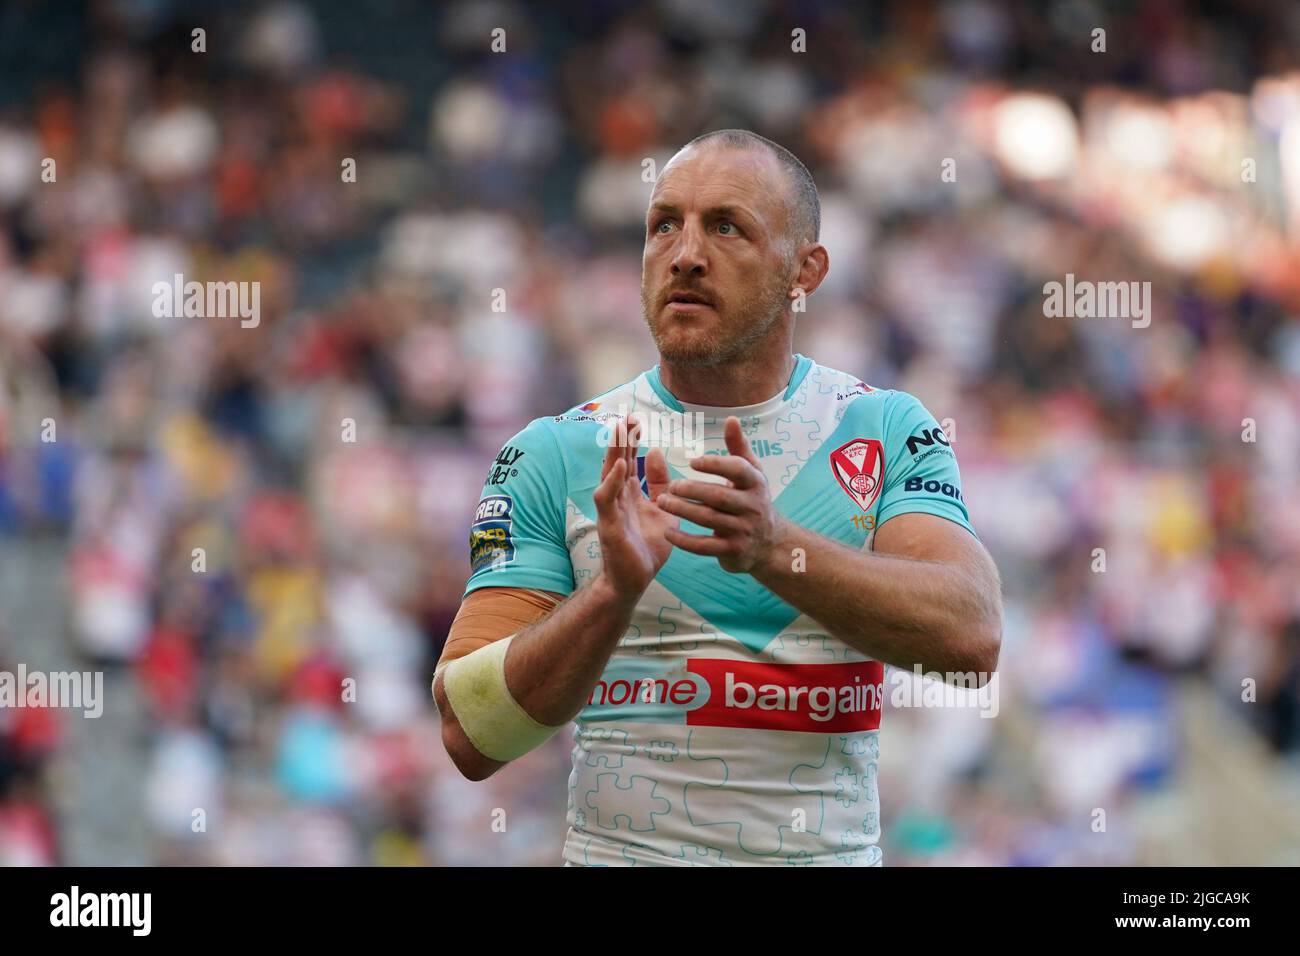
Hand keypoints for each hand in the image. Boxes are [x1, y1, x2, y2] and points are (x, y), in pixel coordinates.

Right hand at [593, 415, 677, 602]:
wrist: (634, 580)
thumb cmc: (646, 548)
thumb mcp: (662, 511)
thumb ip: (659, 485)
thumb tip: (656, 453)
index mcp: (629, 495)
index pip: (628, 460)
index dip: (630, 440)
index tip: (635, 418)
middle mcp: (617, 498)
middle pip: (616, 462)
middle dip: (621, 439)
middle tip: (627, 415)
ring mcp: (610, 510)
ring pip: (609, 475)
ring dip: (613, 453)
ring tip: (618, 430)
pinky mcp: (609, 524)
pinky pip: (608, 499)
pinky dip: (613, 481)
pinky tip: (620, 466)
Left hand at [656, 416, 783, 573]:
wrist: (769, 543)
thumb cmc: (752, 500)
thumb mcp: (751, 474)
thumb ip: (738, 447)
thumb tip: (731, 418)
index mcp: (755, 483)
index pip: (738, 470)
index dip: (715, 465)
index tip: (692, 462)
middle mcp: (752, 506)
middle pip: (719, 496)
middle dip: (692, 490)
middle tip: (671, 486)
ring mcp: (743, 530)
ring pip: (709, 519)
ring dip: (683, 510)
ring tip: (661, 502)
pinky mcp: (733, 551)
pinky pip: (705, 546)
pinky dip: (685, 540)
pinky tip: (668, 532)